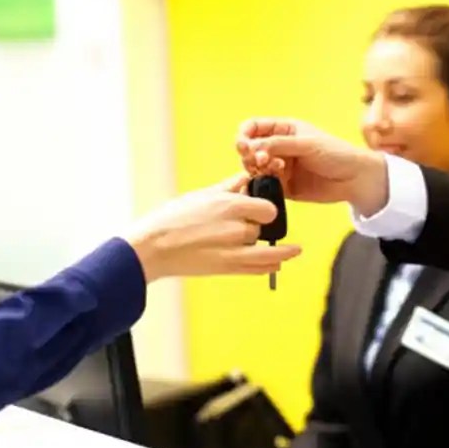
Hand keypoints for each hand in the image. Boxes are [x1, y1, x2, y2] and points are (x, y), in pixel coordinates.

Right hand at [122, 174, 300, 282]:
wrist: (153, 248)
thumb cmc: (172, 219)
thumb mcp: (201, 196)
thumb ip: (228, 188)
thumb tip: (244, 178)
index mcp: (230, 206)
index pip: (267, 208)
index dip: (266, 208)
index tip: (262, 209)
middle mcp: (237, 229)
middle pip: (263, 229)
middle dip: (260, 227)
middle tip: (256, 226)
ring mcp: (234, 252)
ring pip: (267, 253)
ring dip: (280, 252)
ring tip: (295, 250)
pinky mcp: (227, 269)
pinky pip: (258, 269)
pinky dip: (270, 266)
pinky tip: (278, 264)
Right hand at [235, 118, 389, 215]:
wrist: (355, 179)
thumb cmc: (336, 153)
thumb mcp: (306, 144)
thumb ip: (278, 145)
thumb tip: (251, 148)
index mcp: (284, 129)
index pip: (253, 127)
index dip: (244, 135)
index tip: (244, 145)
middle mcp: (278, 147)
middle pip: (249, 149)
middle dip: (250, 154)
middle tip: (261, 160)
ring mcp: (280, 167)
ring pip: (254, 168)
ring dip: (256, 169)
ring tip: (273, 169)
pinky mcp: (284, 186)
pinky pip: (265, 185)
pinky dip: (264, 183)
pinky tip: (276, 181)